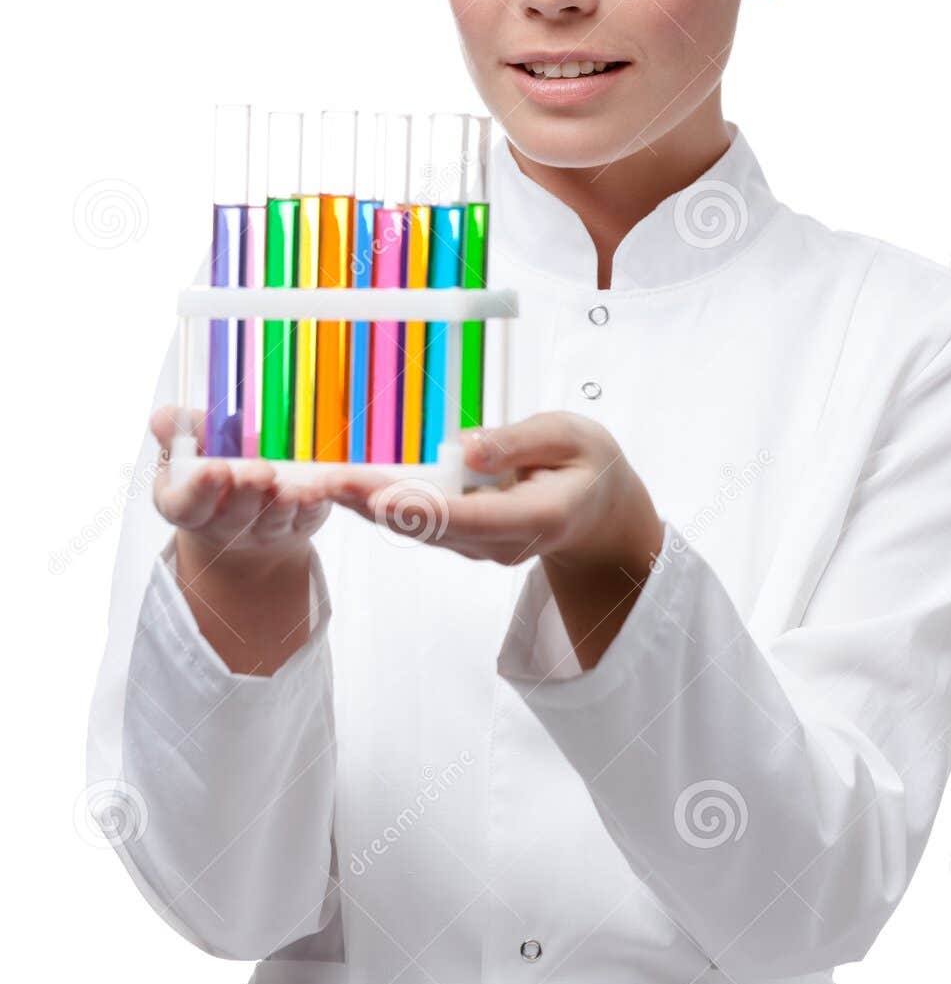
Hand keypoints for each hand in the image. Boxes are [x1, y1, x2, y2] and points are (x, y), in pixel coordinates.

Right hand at [150, 405, 331, 567]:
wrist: (244, 502)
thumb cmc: (211, 464)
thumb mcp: (188, 448)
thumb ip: (177, 432)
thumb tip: (164, 417)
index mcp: (187, 506)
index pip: (187, 505)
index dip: (200, 490)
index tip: (216, 468)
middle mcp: (223, 525)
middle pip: (234, 515)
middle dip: (247, 493)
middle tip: (261, 472)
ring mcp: (261, 531)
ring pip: (272, 520)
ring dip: (283, 503)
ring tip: (292, 486)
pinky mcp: (295, 527)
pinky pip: (305, 518)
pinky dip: (313, 505)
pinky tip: (319, 490)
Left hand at [322, 412, 665, 670]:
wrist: (599, 512)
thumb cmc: (587, 465)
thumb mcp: (569, 436)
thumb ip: (518, 443)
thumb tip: (466, 448)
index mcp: (536, 517)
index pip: (471, 517)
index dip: (421, 508)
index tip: (379, 496)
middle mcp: (501, 543)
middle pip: (429, 527)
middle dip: (374, 503)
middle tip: (325, 481)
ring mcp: (480, 547)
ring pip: (416, 528)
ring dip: (366, 505)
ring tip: (319, 481)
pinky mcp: (464, 540)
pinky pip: (418, 522)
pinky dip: (381, 504)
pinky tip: (344, 486)